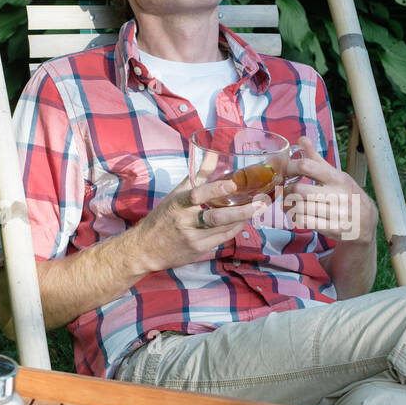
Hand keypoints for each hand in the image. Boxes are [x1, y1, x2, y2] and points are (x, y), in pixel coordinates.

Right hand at [132, 173, 272, 271]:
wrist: (145, 249)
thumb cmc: (164, 217)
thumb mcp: (177, 194)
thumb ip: (197, 176)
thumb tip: (212, 154)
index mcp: (178, 204)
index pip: (197, 194)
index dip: (215, 189)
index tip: (233, 184)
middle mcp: (185, 221)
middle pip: (217, 217)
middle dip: (242, 211)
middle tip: (260, 203)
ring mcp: (192, 238)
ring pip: (223, 229)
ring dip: (242, 219)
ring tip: (257, 209)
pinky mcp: (198, 250)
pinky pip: (221, 239)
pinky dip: (234, 230)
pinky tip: (243, 222)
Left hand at [276, 136, 377, 243]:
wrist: (366, 222)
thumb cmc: (347, 195)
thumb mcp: (336, 175)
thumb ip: (317, 159)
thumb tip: (302, 140)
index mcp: (337, 177)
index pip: (308, 166)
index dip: (290, 167)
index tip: (284, 172)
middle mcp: (338, 194)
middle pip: (299, 189)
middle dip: (286, 191)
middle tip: (283, 192)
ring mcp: (337, 213)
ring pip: (300, 207)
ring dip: (289, 206)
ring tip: (287, 205)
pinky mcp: (334, 229)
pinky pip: (306, 222)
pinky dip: (296, 218)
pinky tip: (297, 215)